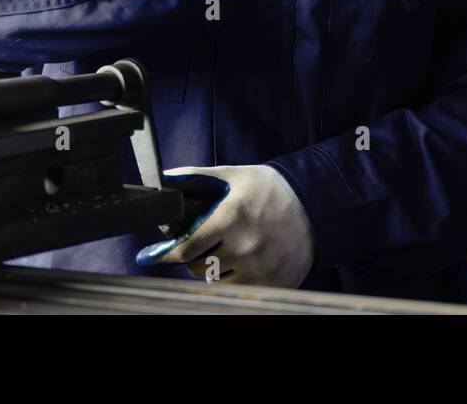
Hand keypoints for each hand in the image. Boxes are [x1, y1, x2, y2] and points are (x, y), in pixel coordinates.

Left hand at [137, 164, 313, 286]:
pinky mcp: (272, 284)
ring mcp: (260, 269)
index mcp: (231, 218)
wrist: (317, 206)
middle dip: (192, 256)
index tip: (149, 256)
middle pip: (196, 267)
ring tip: (225, 250)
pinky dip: (231, 279)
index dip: (164, 253)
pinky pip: (235, 290)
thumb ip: (198, 178)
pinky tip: (240, 262)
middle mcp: (245, 246)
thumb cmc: (270, 190)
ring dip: (211, 269)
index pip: (185, 248)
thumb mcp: (235, 177)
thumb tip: (165, 178)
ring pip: (213, 281)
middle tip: (200, 243)